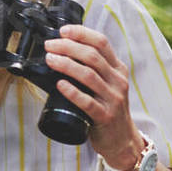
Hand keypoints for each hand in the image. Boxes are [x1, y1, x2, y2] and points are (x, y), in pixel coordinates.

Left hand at [44, 25, 143, 165]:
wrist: (122, 139)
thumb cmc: (108, 107)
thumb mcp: (107, 83)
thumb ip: (93, 67)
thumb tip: (62, 49)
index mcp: (118, 69)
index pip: (101, 43)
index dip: (81, 33)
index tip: (62, 31)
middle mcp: (118, 81)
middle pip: (92, 56)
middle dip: (68, 47)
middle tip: (49, 46)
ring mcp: (113, 99)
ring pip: (89, 75)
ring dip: (66, 65)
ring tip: (50, 59)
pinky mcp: (105, 116)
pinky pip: (87, 102)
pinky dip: (72, 91)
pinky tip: (60, 84)